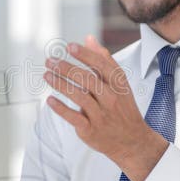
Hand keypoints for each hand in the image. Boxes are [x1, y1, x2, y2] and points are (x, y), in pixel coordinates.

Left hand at [44, 35, 166, 180]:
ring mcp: (101, 115)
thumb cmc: (122, 107)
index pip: (101, 65)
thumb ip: (104, 60)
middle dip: (66, 68)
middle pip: (87, 79)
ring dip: (60, 84)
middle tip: (50, 60)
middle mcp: (110, 98)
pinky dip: (61, 109)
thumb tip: (88, 38)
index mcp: (118, 85)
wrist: (132, 141)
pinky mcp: (91, 130)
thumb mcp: (119, 83)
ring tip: (47, 75)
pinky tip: (50, 100)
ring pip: (79, 96)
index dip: (85, 55)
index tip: (69, 46)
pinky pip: (74, 118)